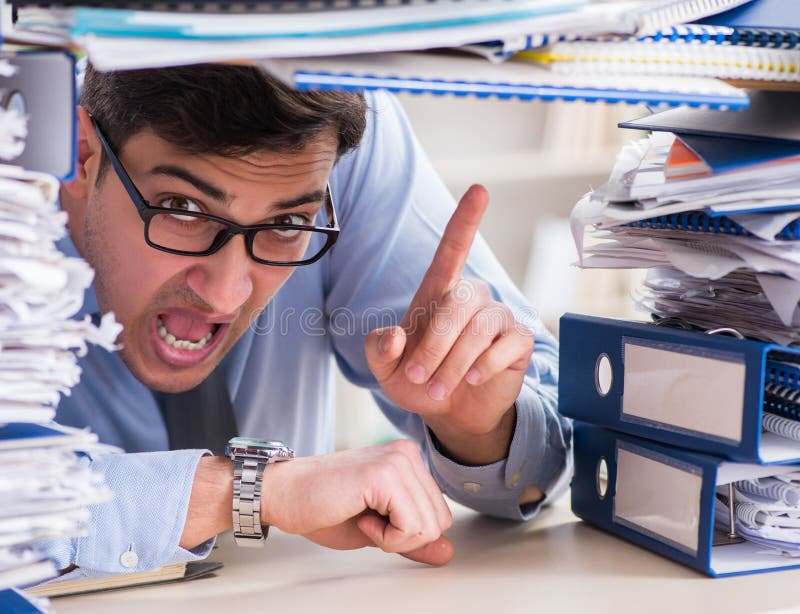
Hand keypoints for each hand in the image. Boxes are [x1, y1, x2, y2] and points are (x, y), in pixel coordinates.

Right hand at [260, 440, 453, 564]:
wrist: (282, 493)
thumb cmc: (322, 507)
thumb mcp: (377, 528)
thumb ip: (412, 537)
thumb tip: (448, 552)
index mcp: (408, 460)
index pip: (439, 514)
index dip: (407, 533)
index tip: (373, 519)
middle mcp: (407, 454)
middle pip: (440, 521)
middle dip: (404, 537)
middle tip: (367, 520)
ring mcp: (397, 460)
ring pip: (429, 527)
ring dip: (393, 538)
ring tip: (362, 517)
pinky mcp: (384, 474)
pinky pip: (411, 526)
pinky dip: (387, 537)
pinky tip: (360, 517)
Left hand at [364, 185, 533, 464]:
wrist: (450, 413)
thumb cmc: (418, 380)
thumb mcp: (385, 368)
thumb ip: (379, 349)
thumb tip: (395, 336)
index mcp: (438, 293)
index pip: (453, 249)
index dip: (465, 220)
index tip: (480, 190)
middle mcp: (471, 297)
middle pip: (458, 301)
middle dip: (434, 344)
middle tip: (417, 377)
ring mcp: (497, 317)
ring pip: (480, 327)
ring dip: (454, 362)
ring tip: (437, 389)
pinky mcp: (518, 340)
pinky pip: (506, 344)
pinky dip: (485, 365)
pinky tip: (472, 380)